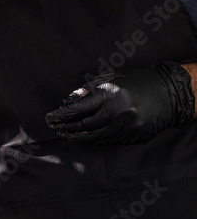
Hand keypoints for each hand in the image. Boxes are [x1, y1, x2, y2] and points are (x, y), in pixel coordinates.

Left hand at [45, 62, 194, 144]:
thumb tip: (67, 101)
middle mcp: (119, 112)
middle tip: (54, 128)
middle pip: (85, 125)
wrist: (169, 92)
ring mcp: (128, 127)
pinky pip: (110, 141)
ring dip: (78, 137)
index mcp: (111, 95)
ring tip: (65, 135)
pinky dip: (95, 139)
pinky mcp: (135, 136)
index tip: (49, 118)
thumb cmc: (137, 81)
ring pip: (96, 136)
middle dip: (67, 127)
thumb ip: (88, 90)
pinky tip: (84, 137)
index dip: (62, 115)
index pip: (79, 109)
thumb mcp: (111, 77)